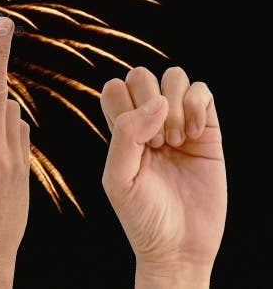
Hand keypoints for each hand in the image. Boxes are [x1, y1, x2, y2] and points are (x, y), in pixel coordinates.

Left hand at [100, 67, 225, 288]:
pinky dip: (197, 105)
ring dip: (174, 104)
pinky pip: (203, 91)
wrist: (178, 247)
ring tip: (176, 140)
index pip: (114, 87)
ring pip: (174, 77)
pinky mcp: (208, 131)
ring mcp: (179, 123)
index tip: (133, 139)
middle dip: (149, 102)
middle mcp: (148, 121)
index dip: (123, 104)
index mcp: (120, 129)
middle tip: (156, 142)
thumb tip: (156, 101)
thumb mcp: (118, 178)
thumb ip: (125, 134)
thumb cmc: (141, 215)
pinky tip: (194, 135)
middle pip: (142, 75)